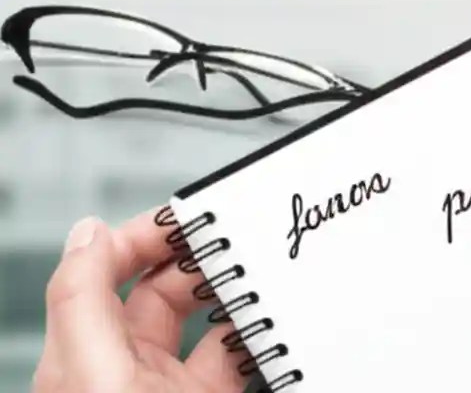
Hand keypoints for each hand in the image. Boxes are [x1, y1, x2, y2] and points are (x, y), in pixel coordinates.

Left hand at [33, 209, 242, 392]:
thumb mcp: (92, 368)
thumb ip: (82, 298)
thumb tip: (88, 230)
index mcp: (82, 352)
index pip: (105, 272)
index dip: (141, 236)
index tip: (184, 216)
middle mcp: (124, 365)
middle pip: (159, 289)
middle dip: (195, 257)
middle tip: (231, 236)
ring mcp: (166, 382)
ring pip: (201, 318)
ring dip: (229, 290)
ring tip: (257, 269)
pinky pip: (234, 351)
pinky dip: (254, 330)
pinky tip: (267, 317)